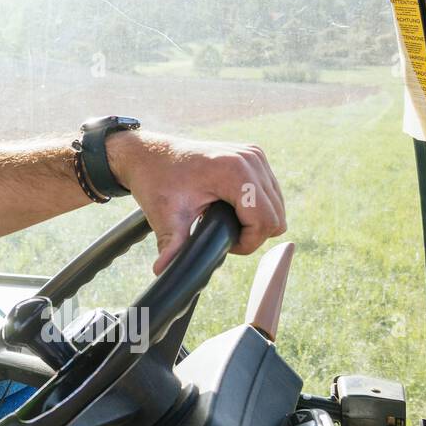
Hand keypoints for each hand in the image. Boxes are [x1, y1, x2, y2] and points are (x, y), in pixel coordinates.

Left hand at [106, 130, 285, 274]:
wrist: (148, 154)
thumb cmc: (156, 180)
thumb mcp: (165, 214)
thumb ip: (172, 245)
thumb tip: (162, 271)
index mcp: (235, 171)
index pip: (265, 221)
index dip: (248, 242)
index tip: (224, 246)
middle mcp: (250, 159)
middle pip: (276, 216)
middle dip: (252, 234)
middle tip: (220, 234)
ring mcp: (254, 155)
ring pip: (277, 206)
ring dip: (255, 221)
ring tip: (222, 221)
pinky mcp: (253, 155)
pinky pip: (271, 193)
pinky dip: (256, 206)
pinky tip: (229, 208)